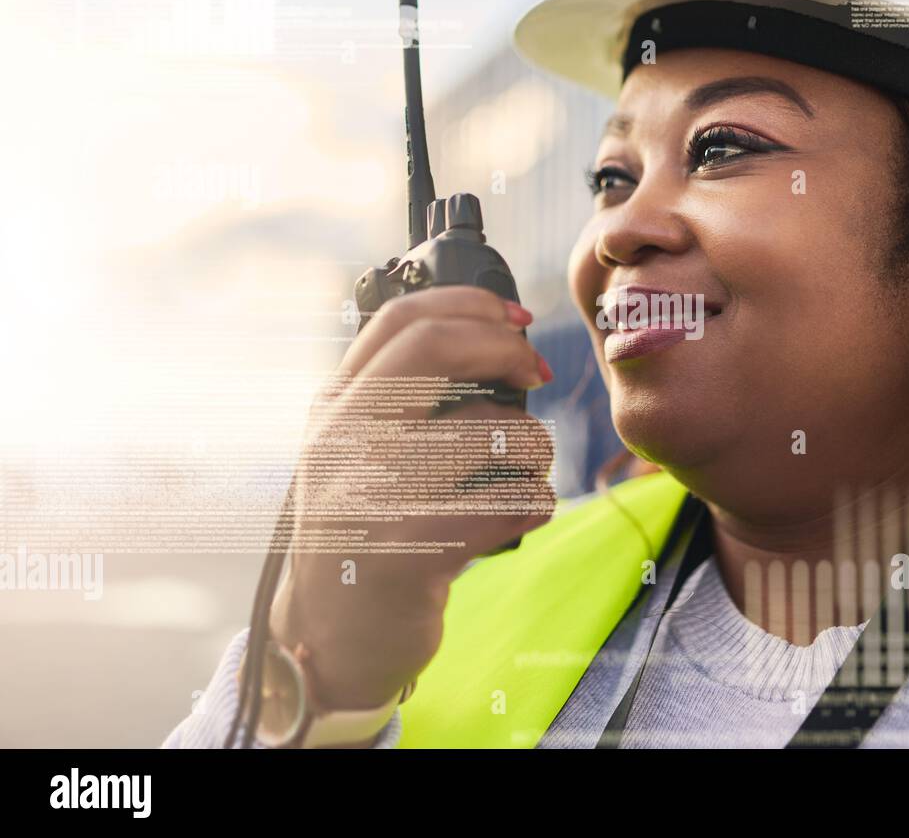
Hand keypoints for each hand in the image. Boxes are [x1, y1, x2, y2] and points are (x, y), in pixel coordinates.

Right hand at [267, 286, 556, 709]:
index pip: (399, 321)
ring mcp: (375, 495)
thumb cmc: (368, 534)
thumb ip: (402, 396)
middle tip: (537, 372)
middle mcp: (343, 442)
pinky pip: (516, 500)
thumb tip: (498, 334)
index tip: (517, 319)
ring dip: (533, 451)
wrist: (332, 641)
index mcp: (334, 411)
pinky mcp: (415, 550)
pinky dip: (534, 505)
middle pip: (437, 349)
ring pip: (496, 431)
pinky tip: (515, 517)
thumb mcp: (358, 453)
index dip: (471, 306)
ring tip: (518, 474)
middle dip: (507, 351)